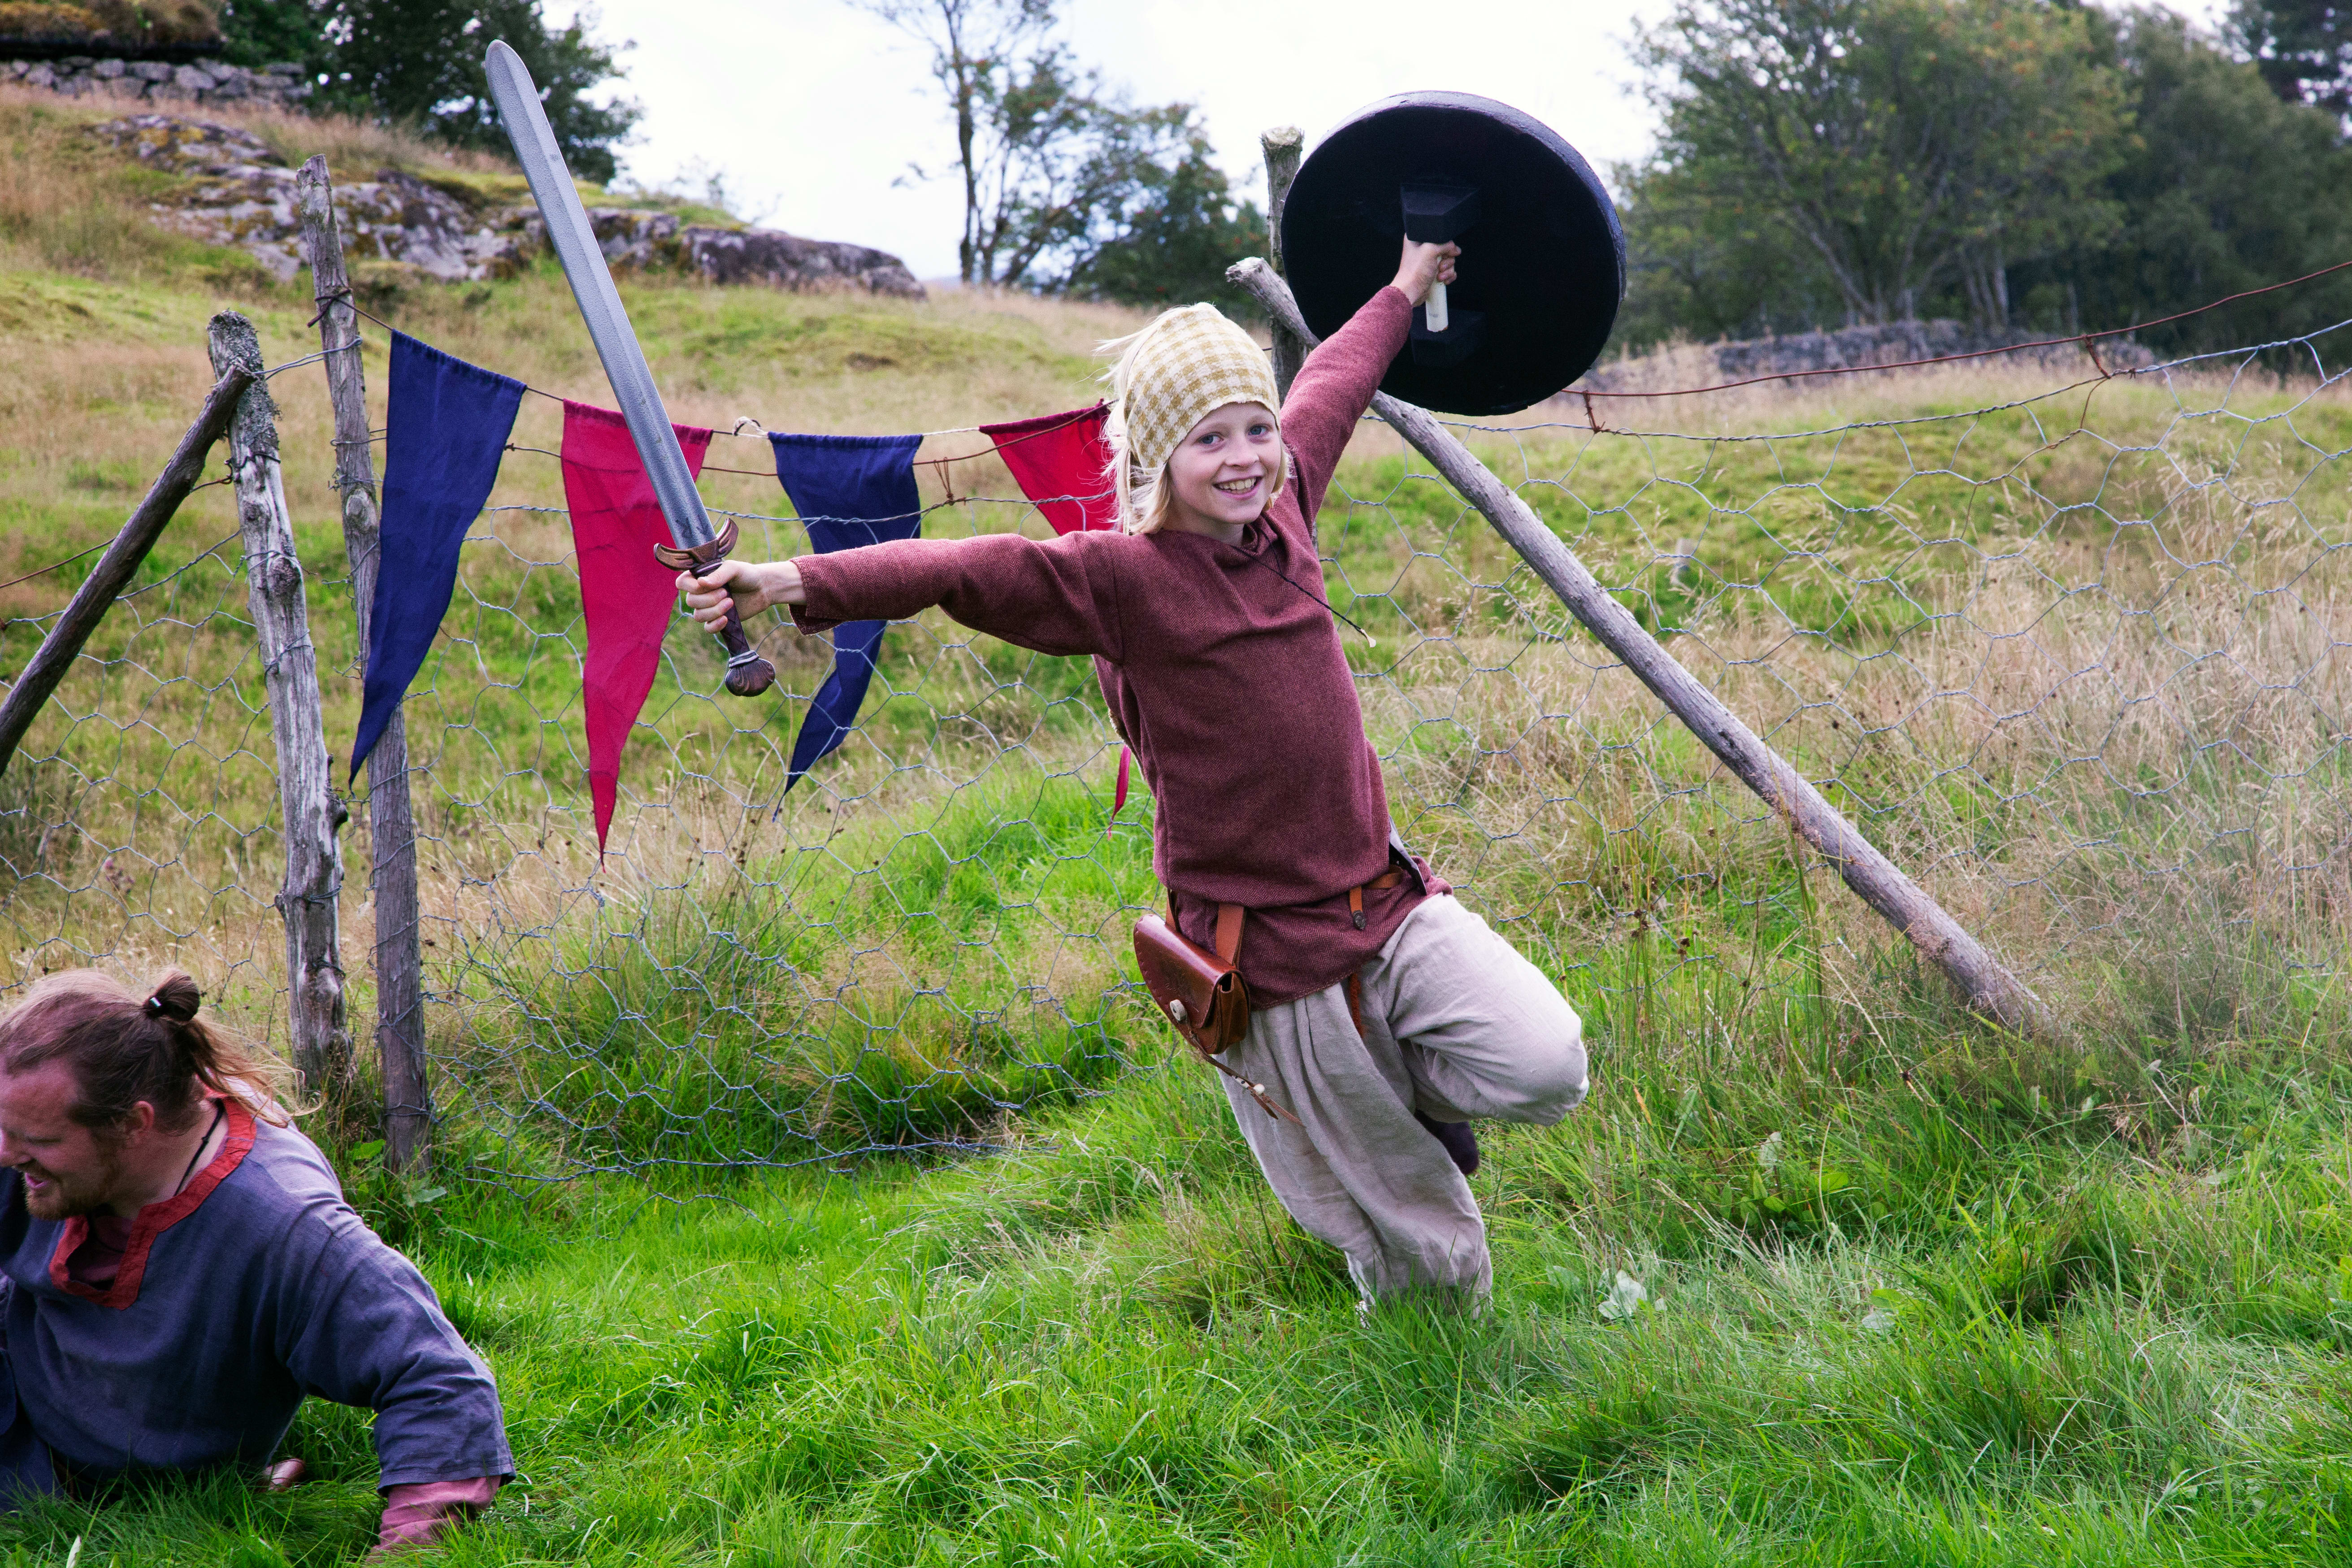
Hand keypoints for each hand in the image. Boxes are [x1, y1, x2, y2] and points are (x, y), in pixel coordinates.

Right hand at [676, 558, 800, 629]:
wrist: (763, 588)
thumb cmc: (747, 574)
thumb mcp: (733, 569)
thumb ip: (718, 575)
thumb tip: (701, 583)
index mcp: (699, 577)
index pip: (681, 583)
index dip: (691, 587)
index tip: (709, 585)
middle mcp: (700, 593)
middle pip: (691, 601)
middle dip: (709, 599)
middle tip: (727, 593)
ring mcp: (708, 607)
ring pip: (698, 616)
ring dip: (715, 611)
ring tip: (731, 602)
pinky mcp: (717, 620)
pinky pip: (707, 628)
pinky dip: (715, 625)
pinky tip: (726, 619)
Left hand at [1391, 238, 1459, 306]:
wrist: (1411, 291)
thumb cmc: (1415, 271)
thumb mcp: (1430, 250)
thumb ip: (1445, 244)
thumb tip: (1455, 249)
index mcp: (1418, 239)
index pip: (1439, 236)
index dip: (1445, 244)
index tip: (1446, 252)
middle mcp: (1423, 249)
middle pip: (1446, 248)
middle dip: (1447, 259)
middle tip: (1440, 266)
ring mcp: (1428, 261)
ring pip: (1448, 260)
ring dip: (1447, 269)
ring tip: (1439, 275)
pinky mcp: (1433, 272)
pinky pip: (1448, 270)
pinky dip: (1448, 275)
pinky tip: (1442, 280)